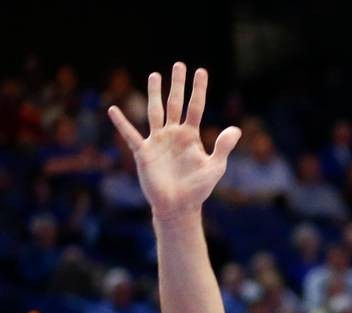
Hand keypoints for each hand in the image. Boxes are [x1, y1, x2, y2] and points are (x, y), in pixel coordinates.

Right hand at [107, 63, 240, 219]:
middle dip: (177, 85)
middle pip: (175, 103)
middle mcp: (173, 134)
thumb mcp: (215, 167)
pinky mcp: (143, 152)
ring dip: (154, 94)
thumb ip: (223, 147)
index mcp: (191, 136)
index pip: (195, 107)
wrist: (179, 206)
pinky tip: (114, 109)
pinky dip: (122, 123)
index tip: (201, 71)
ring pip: (155, 112)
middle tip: (178, 65)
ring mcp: (157, 141)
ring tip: (155, 75)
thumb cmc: (198, 188)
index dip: (198, 90)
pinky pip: (130, 135)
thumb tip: (235, 129)